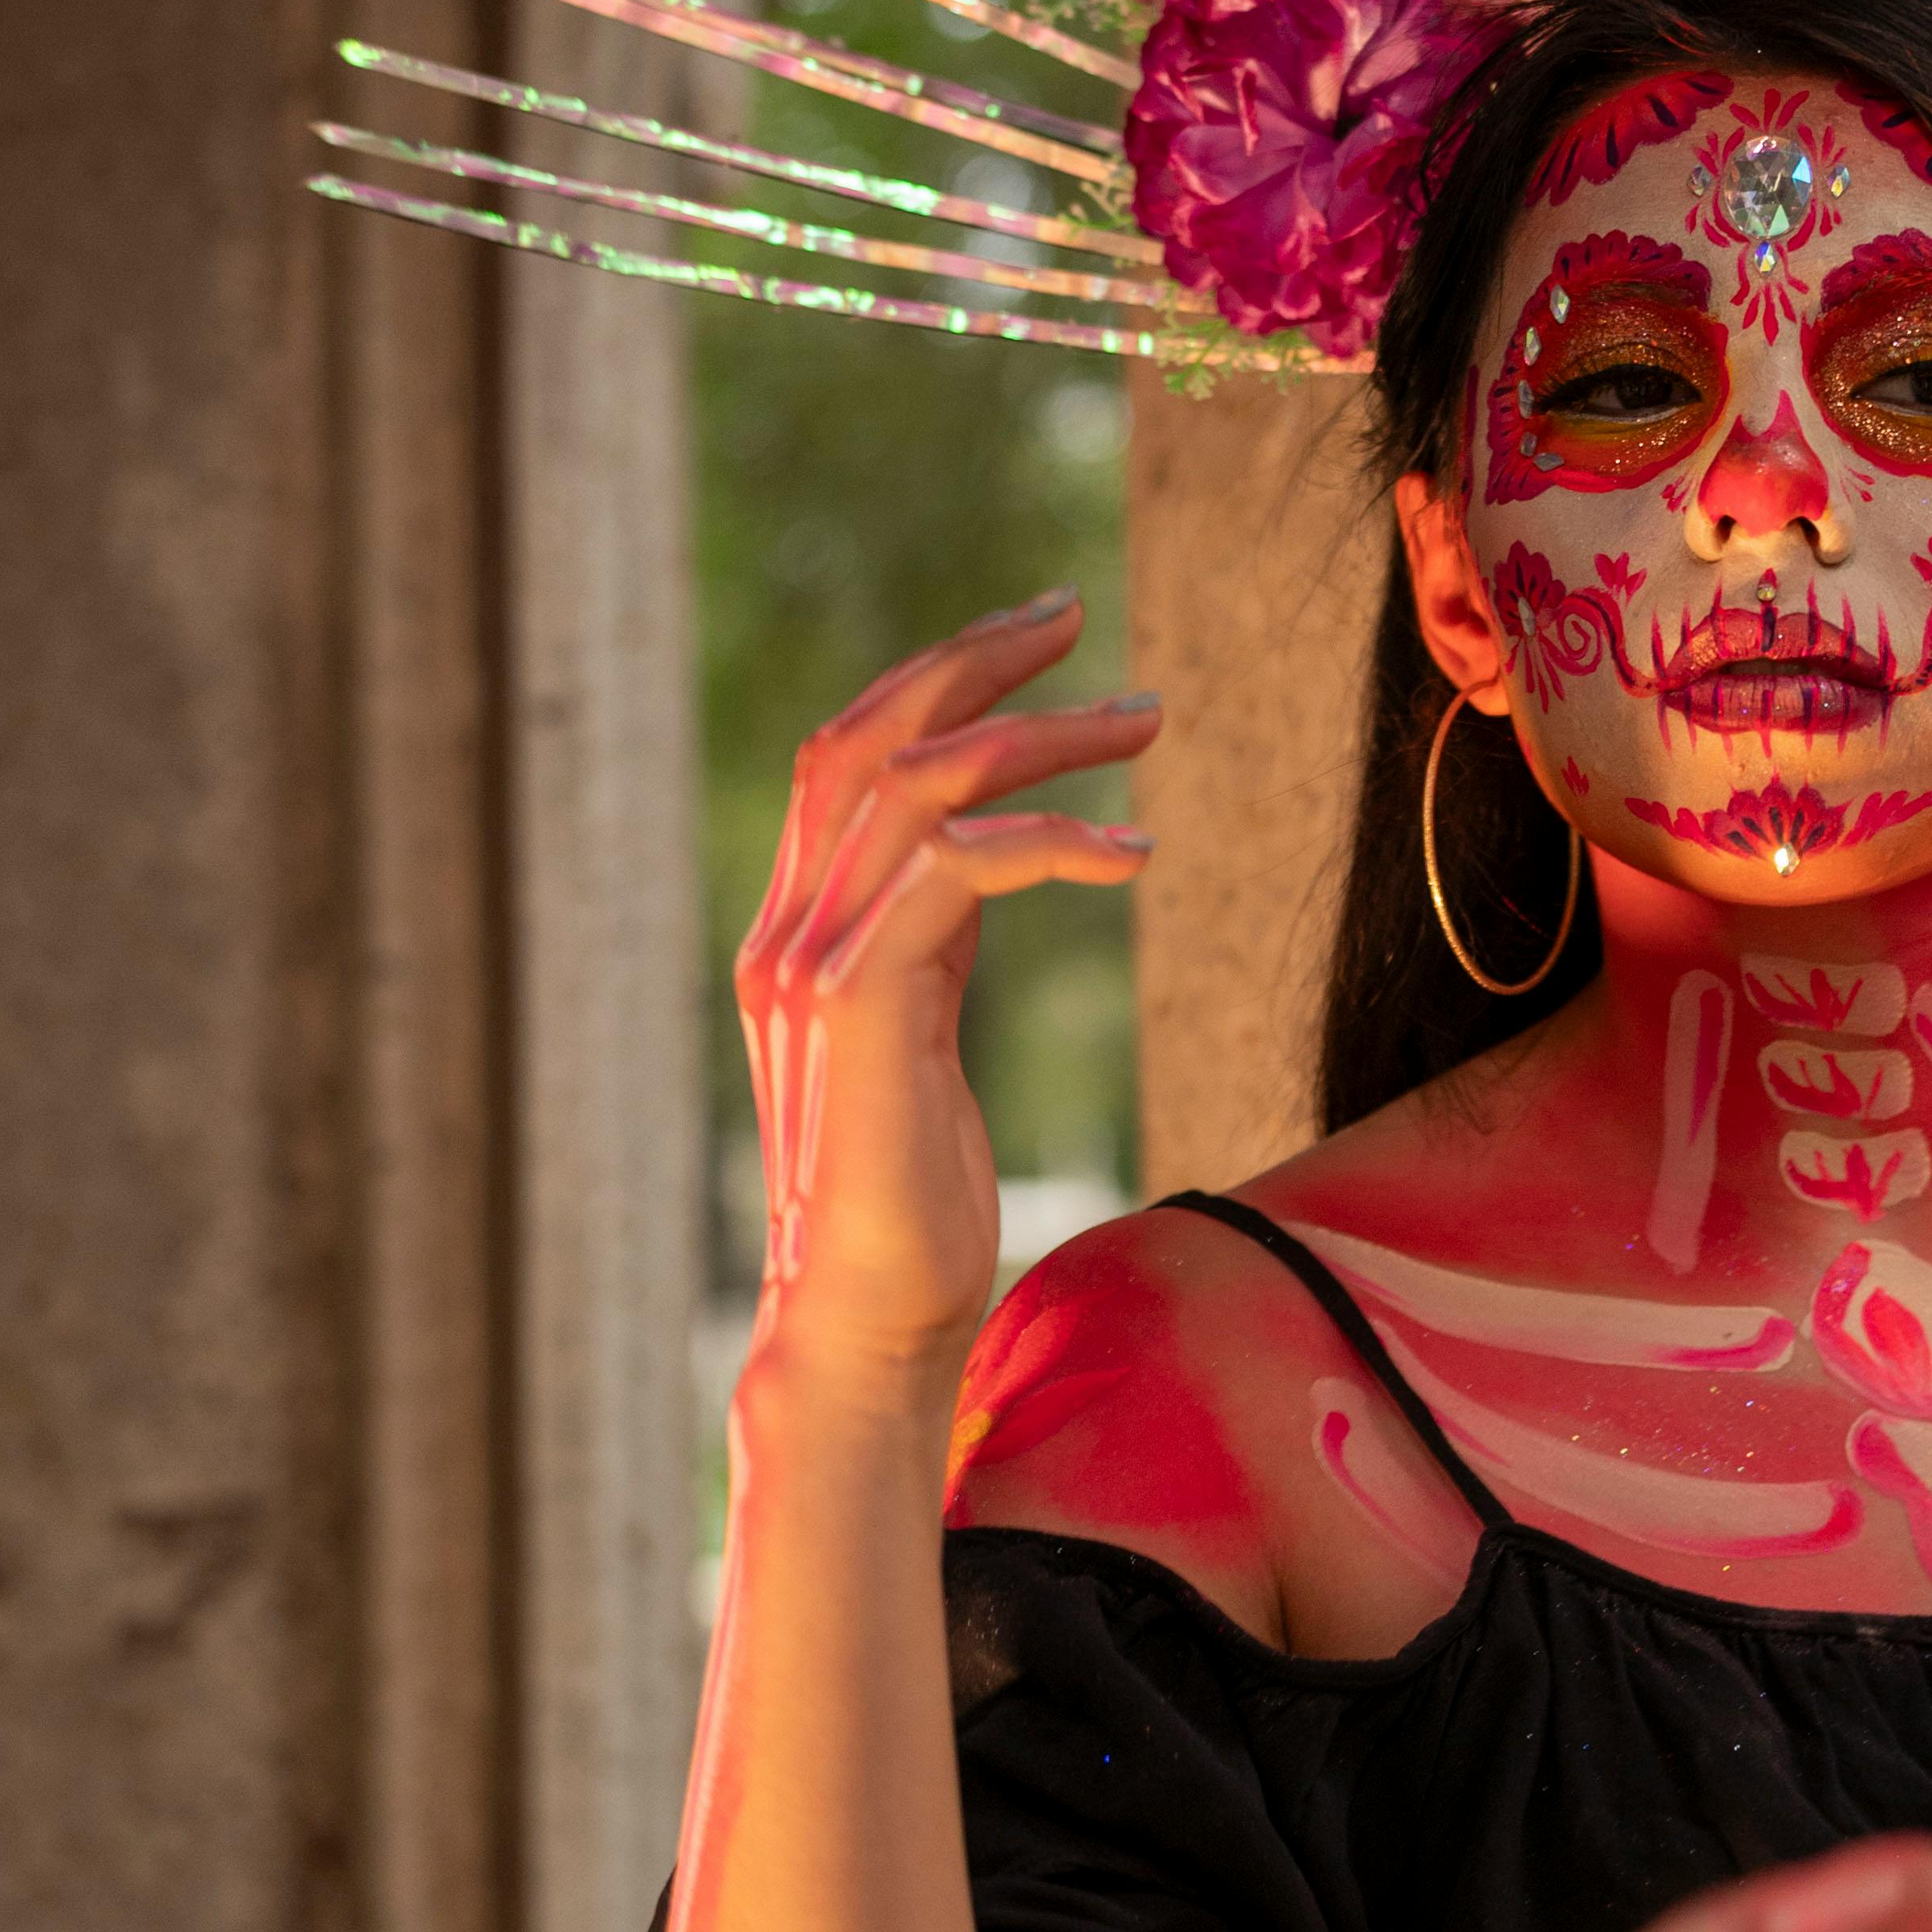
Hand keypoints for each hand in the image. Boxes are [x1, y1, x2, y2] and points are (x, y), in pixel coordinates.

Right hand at [734, 595, 1157, 1386]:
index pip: (845, 756)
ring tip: (1142, 724)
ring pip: (920, 785)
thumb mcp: (920, 1038)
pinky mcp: (864, 1009)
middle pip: (867, 737)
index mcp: (795, 932)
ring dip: (1041, 739)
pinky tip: (1129, 854)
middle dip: (974, 659)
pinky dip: (1050, 842)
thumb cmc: (907, 1197)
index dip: (931, 676)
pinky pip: (956, 871)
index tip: (1033, 635)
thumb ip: (931, 943)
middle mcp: (788, 934)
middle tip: (1077, 615)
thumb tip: (987, 856)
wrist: (866, 1317)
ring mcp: (815, 968)